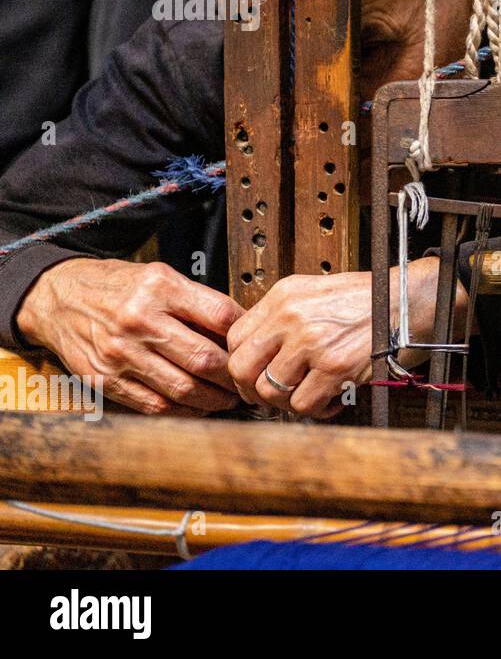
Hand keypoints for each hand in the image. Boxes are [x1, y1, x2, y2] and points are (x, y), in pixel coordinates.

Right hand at [16, 258, 243, 415]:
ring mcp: (120, 354)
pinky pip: (154, 405)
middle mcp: (139, 321)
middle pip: (204, 358)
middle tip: (247, 380)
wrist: (58, 297)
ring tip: (229, 398)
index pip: (220, 316)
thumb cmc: (117, 286)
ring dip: (214, 399)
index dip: (244, 335)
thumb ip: (198, 301)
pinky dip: (183, 411)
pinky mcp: (105, 379)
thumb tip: (241, 329)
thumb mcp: (160, 276)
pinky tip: (198, 407)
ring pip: (183, 388)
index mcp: (160, 289)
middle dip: (234, 375)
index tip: (254, 345)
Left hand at [226, 258, 465, 417]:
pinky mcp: (335, 366)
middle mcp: (292, 316)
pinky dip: (316, 411)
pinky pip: (304, 405)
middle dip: (253, 391)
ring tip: (309, 397)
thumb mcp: (319, 292)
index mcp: (284, 294)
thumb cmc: (373, 298)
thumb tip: (261, 353)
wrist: (414, 300)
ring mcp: (312, 341)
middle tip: (272, 398)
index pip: (235, 338)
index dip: (241, 366)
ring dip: (287, 403)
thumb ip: (286, 317)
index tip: (255, 377)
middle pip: (242, 367)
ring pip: (270, 392)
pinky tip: (331, 401)